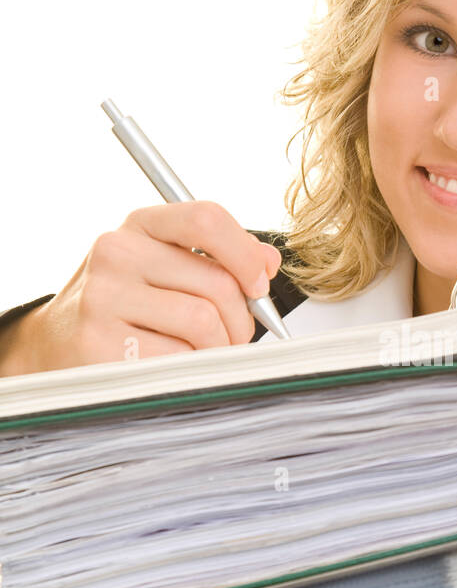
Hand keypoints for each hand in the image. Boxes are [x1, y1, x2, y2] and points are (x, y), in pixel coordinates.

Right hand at [0, 201, 282, 373]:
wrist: (57, 342)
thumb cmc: (122, 305)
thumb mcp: (164, 266)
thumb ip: (217, 259)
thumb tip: (268, 260)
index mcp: (140, 225)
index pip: (206, 219)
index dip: (246, 255)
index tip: (259, 285)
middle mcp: (117, 252)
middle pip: (217, 283)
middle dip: (241, 319)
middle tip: (233, 336)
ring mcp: (104, 297)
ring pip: (203, 323)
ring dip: (220, 348)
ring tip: (206, 352)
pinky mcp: (100, 343)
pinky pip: (179, 358)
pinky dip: (192, 368)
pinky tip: (175, 365)